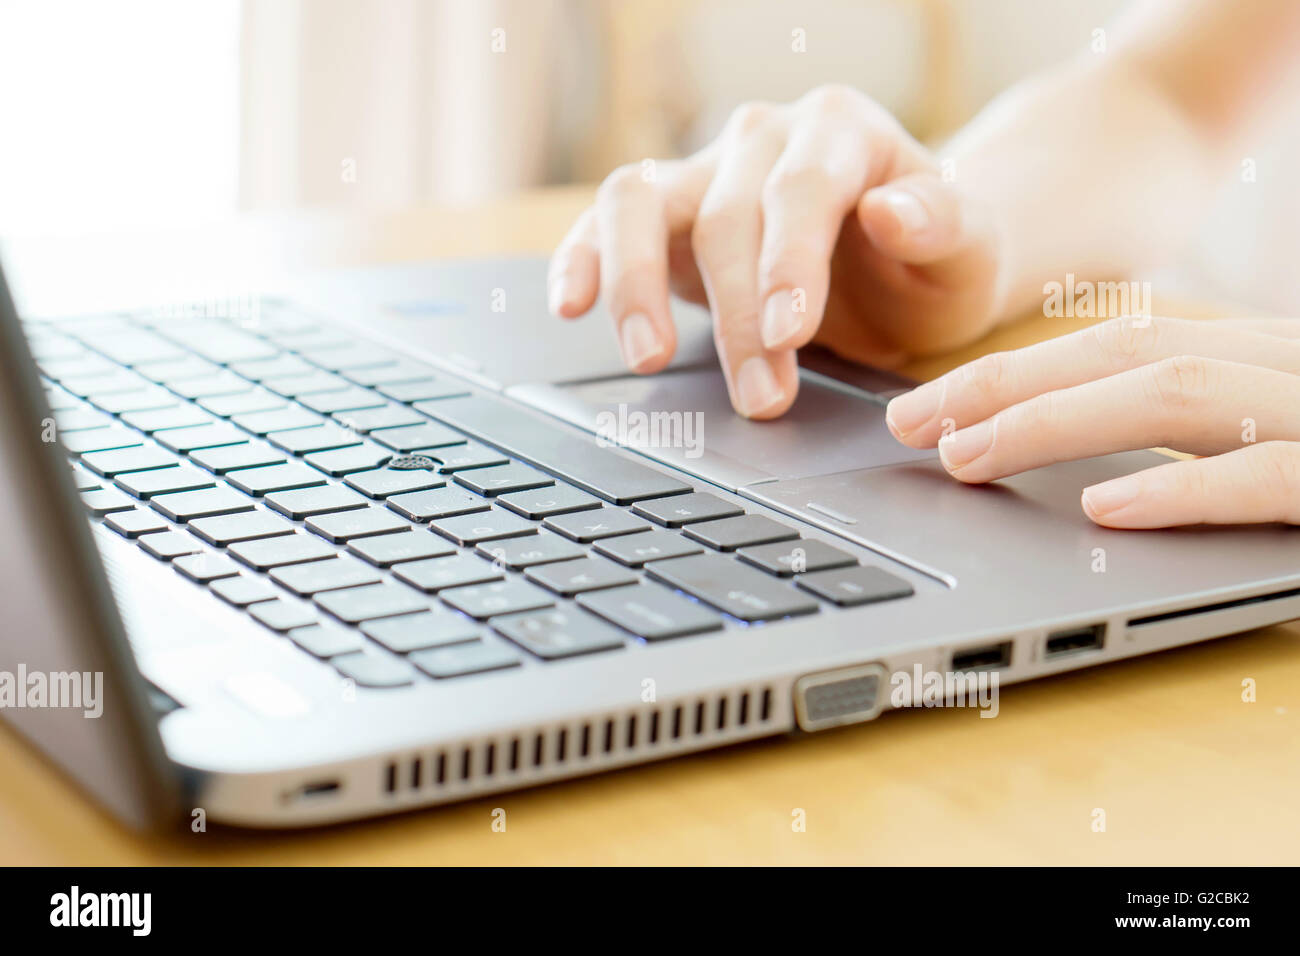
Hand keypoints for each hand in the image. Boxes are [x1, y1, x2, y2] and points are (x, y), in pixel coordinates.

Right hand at [548, 85, 1003, 418]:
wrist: (902, 266)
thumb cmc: (933, 261)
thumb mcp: (968, 251)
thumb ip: (943, 226)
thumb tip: (892, 211)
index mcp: (841, 130)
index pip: (800, 188)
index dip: (789, 263)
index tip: (789, 334)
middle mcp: (763, 138)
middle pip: (727, 216)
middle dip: (739, 316)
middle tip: (761, 400)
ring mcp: (705, 171)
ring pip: (640, 201)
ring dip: (634, 282)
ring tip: (648, 357)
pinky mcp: (665, 215)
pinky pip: (607, 222)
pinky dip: (583, 259)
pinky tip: (571, 305)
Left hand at [885, 316, 1299, 527]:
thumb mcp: (1280, 439)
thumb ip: (1200, 437)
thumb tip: (1075, 478)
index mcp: (1261, 358)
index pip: (1119, 345)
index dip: (1012, 373)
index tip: (924, 408)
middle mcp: (1286, 369)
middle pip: (1130, 350)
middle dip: (1005, 384)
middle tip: (910, 423)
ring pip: (1180, 393)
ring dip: (1058, 422)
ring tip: (969, 456)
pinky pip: (1266, 474)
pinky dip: (1180, 487)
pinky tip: (1103, 505)